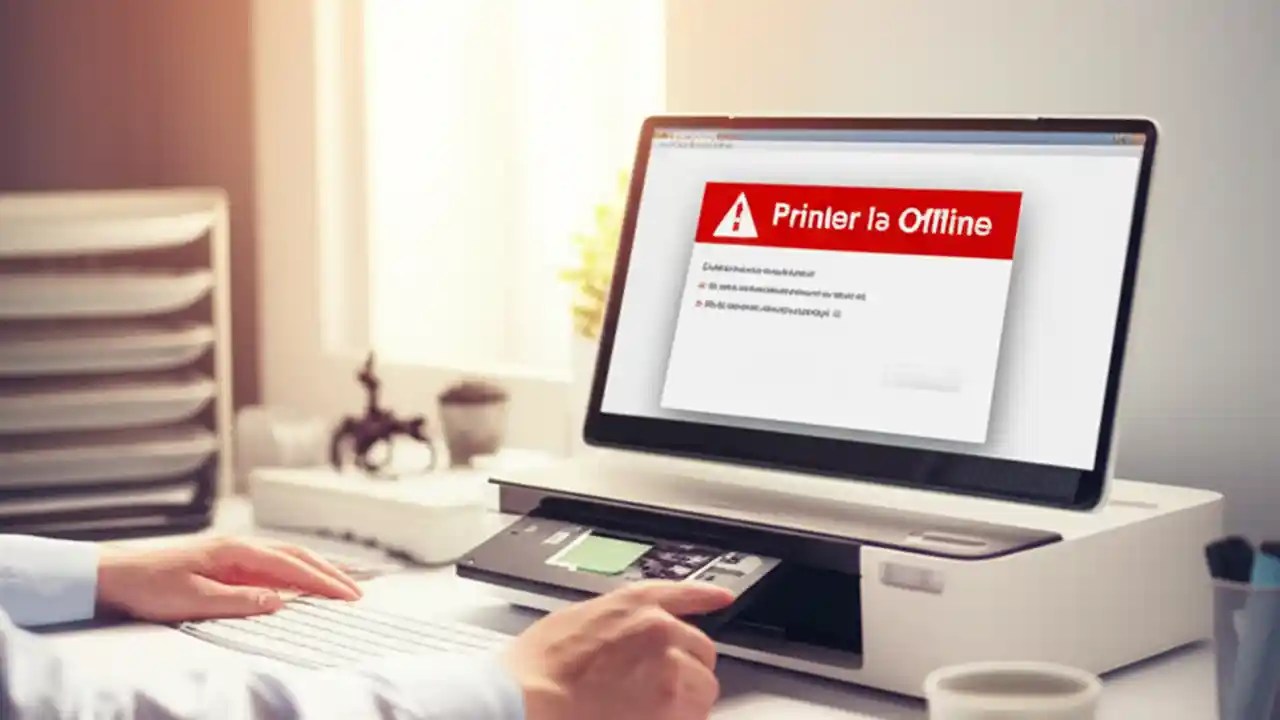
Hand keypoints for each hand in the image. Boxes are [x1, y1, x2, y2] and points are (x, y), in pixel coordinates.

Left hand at [96, 536, 361, 621]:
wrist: (116, 573)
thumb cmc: (150, 586)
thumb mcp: (193, 599)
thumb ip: (239, 600)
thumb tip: (280, 600)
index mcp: (235, 551)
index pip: (290, 565)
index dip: (322, 581)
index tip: (348, 595)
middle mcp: (240, 546)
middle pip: (296, 555)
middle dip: (329, 573)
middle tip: (356, 593)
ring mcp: (235, 552)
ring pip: (287, 556)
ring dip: (316, 570)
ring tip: (342, 584)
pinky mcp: (228, 561)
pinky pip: (272, 564)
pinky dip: (296, 572)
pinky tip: (303, 583)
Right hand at [503, 580, 734, 719]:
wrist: (528, 699)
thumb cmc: (539, 668)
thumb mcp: (577, 620)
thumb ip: (614, 623)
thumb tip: (627, 637)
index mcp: (635, 605)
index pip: (683, 593)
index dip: (705, 595)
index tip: (723, 597)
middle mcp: (660, 632)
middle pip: (701, 651)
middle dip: (687, 668)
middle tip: (660, 687)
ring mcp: (669, 671)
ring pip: (703, 688)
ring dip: (687, 700)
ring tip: (653, 711)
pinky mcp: (670, 710)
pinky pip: (694, 717)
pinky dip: (682, 719)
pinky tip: (657, 719)